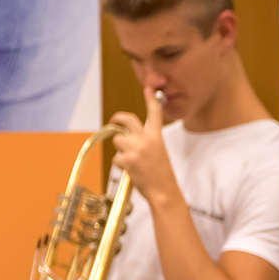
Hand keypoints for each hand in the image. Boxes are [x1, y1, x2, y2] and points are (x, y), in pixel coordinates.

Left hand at [109, 87, 177, 203]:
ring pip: (118, 140)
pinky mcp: (127, 160)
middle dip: (117, 118)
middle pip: (126, 119)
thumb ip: (148, 141)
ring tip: (131, 160)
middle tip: (114, 121)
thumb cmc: (162, 175)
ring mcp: (136, 149)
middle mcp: (147, 139)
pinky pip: (116, 158)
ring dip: (121, 149)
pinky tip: (130, 171)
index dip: (151, 98)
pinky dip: (121, 165)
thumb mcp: (160, 153)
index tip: (149, 87)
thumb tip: (131, 136)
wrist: (164, 192)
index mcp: (157, 137)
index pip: (154, 113)